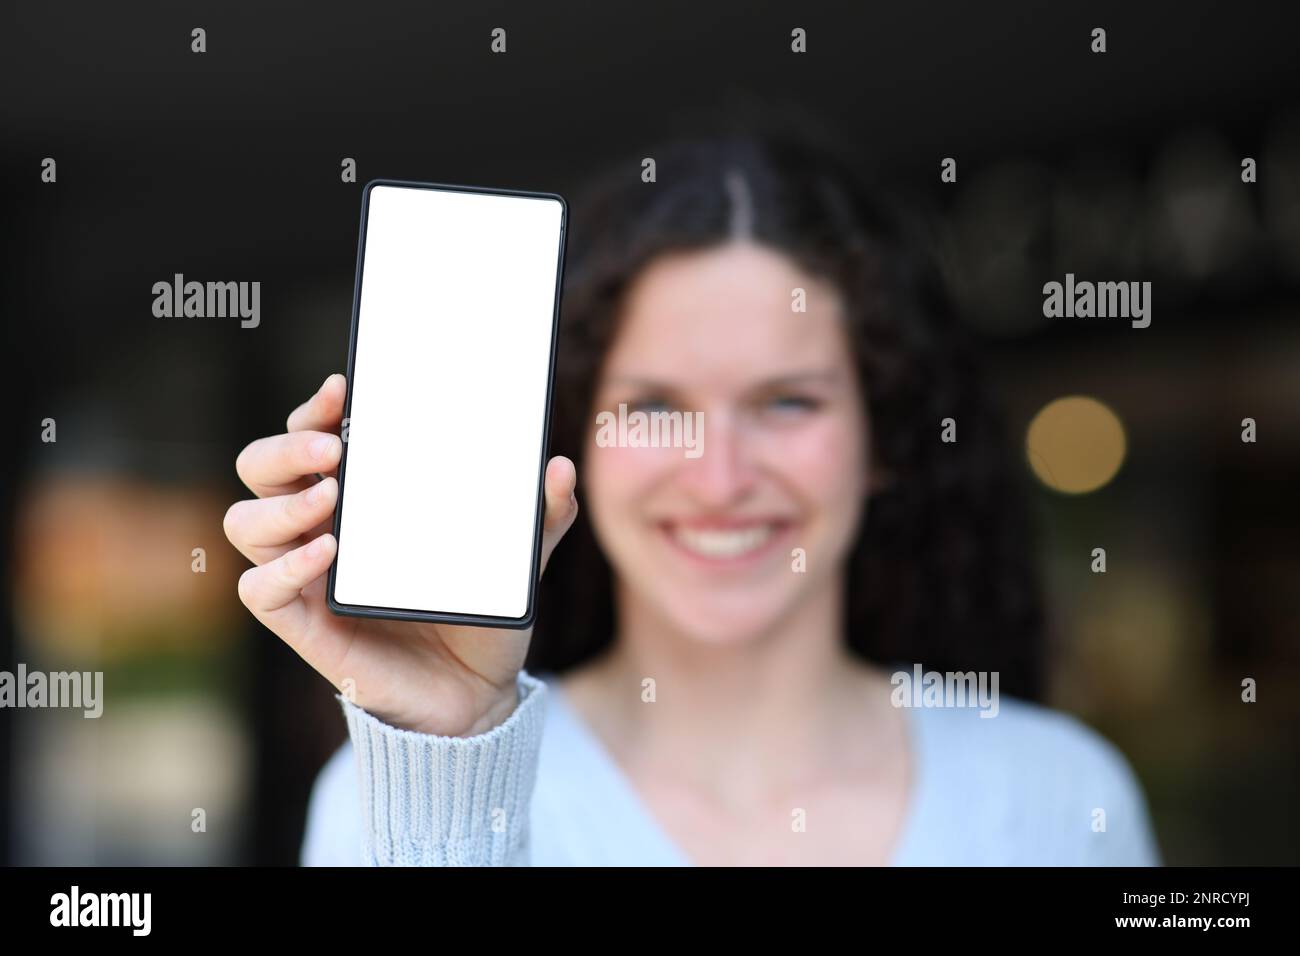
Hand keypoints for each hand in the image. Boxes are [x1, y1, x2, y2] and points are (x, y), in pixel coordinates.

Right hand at [224, 373, 579, 735]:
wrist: (477, 693)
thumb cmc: (481, 610)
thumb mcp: (520, 555)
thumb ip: (543, 513)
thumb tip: (559, 467)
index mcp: (361, 495)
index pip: (313, 435)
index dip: (316, 409)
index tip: (344, 389)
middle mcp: (320, 526)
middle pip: (260, 467)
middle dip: (286, 447)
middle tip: (333, 448)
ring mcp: (305, 575)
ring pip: (246, 523)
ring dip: (280, 503)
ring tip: (331, 497)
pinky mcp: (303, 625)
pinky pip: (261, 590)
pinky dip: (283, 567)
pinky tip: (325, 553)